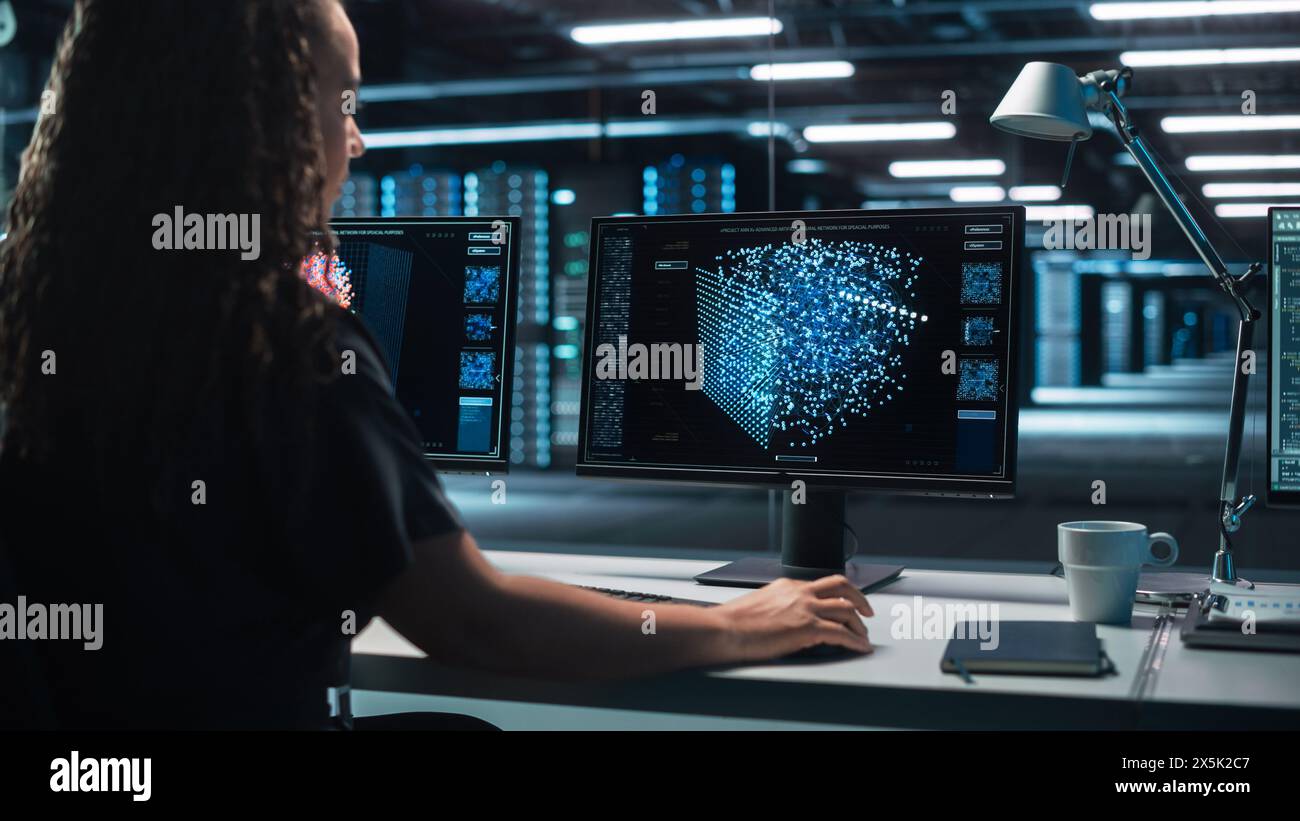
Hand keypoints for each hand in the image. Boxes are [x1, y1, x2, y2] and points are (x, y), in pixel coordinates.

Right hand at [712, 575, 873, 662]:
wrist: (724, 629)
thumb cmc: (733, 622)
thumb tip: (787, 621)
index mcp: (788, 585)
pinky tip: (860, 648)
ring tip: (864, 637)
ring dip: (859, 625)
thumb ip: (779, 607)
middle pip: (842, 587)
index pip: (822, 585)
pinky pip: (842, 634)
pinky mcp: (807, 628)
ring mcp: (805, 608)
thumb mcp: (760, 605)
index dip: (839, 594)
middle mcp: (800, 592)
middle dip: (859, 599)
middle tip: (866, 613)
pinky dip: (855, 642)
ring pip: (846, 609)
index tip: (846, 602)